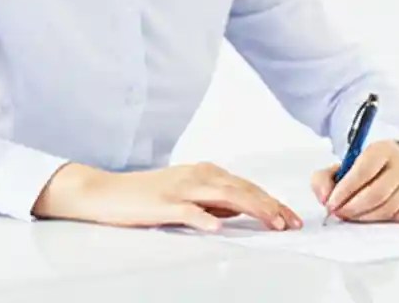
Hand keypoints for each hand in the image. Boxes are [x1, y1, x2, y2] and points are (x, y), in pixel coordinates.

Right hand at [33, 162, 303, 232]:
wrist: (107, 192)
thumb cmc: (147, 196)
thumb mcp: (187, 194)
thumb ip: (214, 199)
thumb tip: (242, 207)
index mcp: (206, 172)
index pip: (247, 186)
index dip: (272, 201)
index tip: (291, 217)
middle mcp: (197, 175)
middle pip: (242, 189)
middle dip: (271, 205)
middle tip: (291, 222)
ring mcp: (181, 187)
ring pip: (224, 195)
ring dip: (252, 208)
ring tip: (271, 222)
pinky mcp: (163, 202)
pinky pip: (188, 210)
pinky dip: (205, 217)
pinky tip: (218, 226)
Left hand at [311, 140, 398, 222]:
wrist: (393, 165)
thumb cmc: (365, 169)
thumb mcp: (342, 166)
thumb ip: (323, 179)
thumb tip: (324, 198)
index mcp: (382, 150)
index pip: (363, 171)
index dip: (345, 190)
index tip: (331, 203)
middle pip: (376, 193)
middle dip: (353, 208)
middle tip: (339, 214)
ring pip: (388, 208)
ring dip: (365, 217)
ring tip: (351, 216)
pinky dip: (382, 221)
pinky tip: (369, 218)